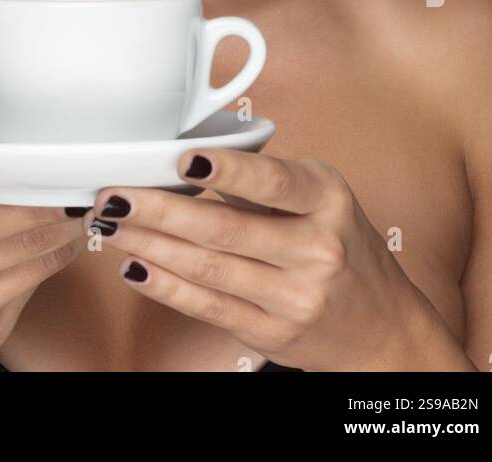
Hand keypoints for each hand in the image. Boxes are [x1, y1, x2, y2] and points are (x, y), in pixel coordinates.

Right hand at [0, 172, 87, 371]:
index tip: (63, 182)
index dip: (36, 201)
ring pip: (30, 270)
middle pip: (19, 242)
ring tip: (79, 218)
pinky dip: (41, 271)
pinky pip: (22, 297)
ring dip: (62, 242)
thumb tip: (0, 154)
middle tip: (86, 193)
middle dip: (61, 216)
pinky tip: (50, 251)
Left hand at [87, 149, 438, 371]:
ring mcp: (293, 297)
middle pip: (223, 230)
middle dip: (157, 212)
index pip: (272, 182)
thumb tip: (186, 160)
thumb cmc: (341, 243)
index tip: (183, 159)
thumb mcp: (319, 197)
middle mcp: (315, 249)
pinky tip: (134, 266)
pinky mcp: (270, 332)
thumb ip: (262, 181)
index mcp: (326, 200)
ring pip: (207, 269)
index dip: (226, 171)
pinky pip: (208, 306)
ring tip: (109, 225)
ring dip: (148, 245)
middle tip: (113, 194)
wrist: (382, 325)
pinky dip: (165, 287)